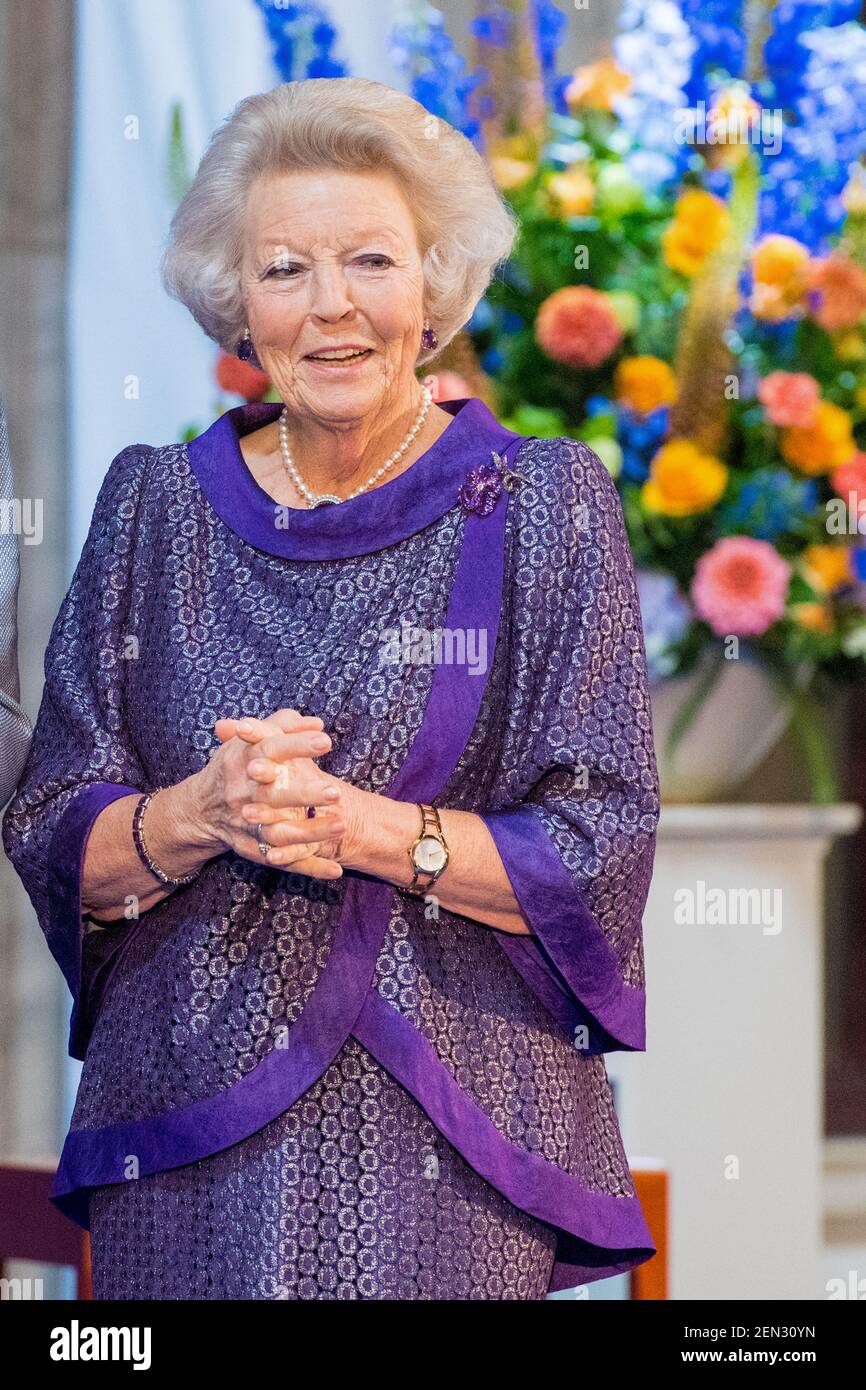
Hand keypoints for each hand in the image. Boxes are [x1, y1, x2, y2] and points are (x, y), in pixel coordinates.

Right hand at [185, 707, 345, 879]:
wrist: (200, 809)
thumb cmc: (235, 766)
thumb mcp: (250, 740)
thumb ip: (282, 726)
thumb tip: (317, 724)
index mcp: (242, 760)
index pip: (270, 749)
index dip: (296, 745)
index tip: (326, 741)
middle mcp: (242, 794)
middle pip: (273, 795)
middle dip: (303, 794)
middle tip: (335, 792)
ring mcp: (246, 825)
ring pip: (279, 833)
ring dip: (311, 833)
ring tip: (341, 825)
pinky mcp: (253, 848)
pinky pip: (283, 861)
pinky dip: (309, 867)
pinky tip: (335, 870)